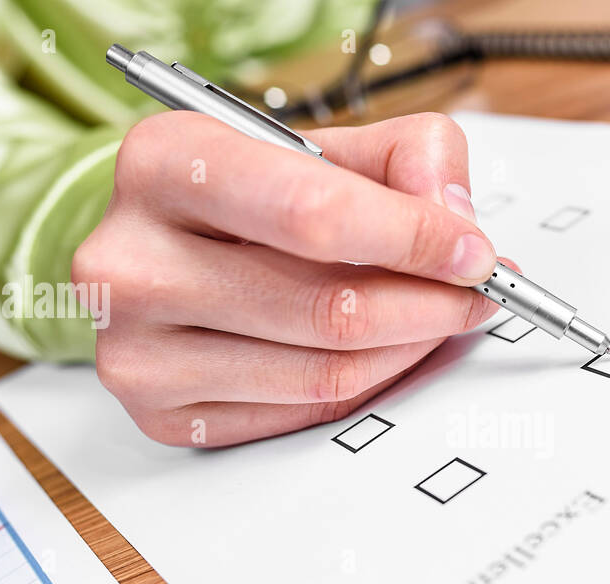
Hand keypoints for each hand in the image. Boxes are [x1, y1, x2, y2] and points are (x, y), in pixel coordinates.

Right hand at [72, 111, 508, 446]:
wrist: (161, 249)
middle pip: (329, 307)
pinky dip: (366, 385)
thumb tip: (455, 219)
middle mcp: (133, 259)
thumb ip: (405, 157)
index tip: (475, 253)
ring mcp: (136, 348)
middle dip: (430, 304)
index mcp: (165, 164)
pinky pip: (303, 413)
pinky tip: (384, 351)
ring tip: (437, 318)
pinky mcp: (162, 414)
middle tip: (476, 295)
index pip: (314, 214)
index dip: (415, 238)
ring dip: (408, 348)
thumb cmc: (245, 195)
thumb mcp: (320, 143)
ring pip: (325, 372)